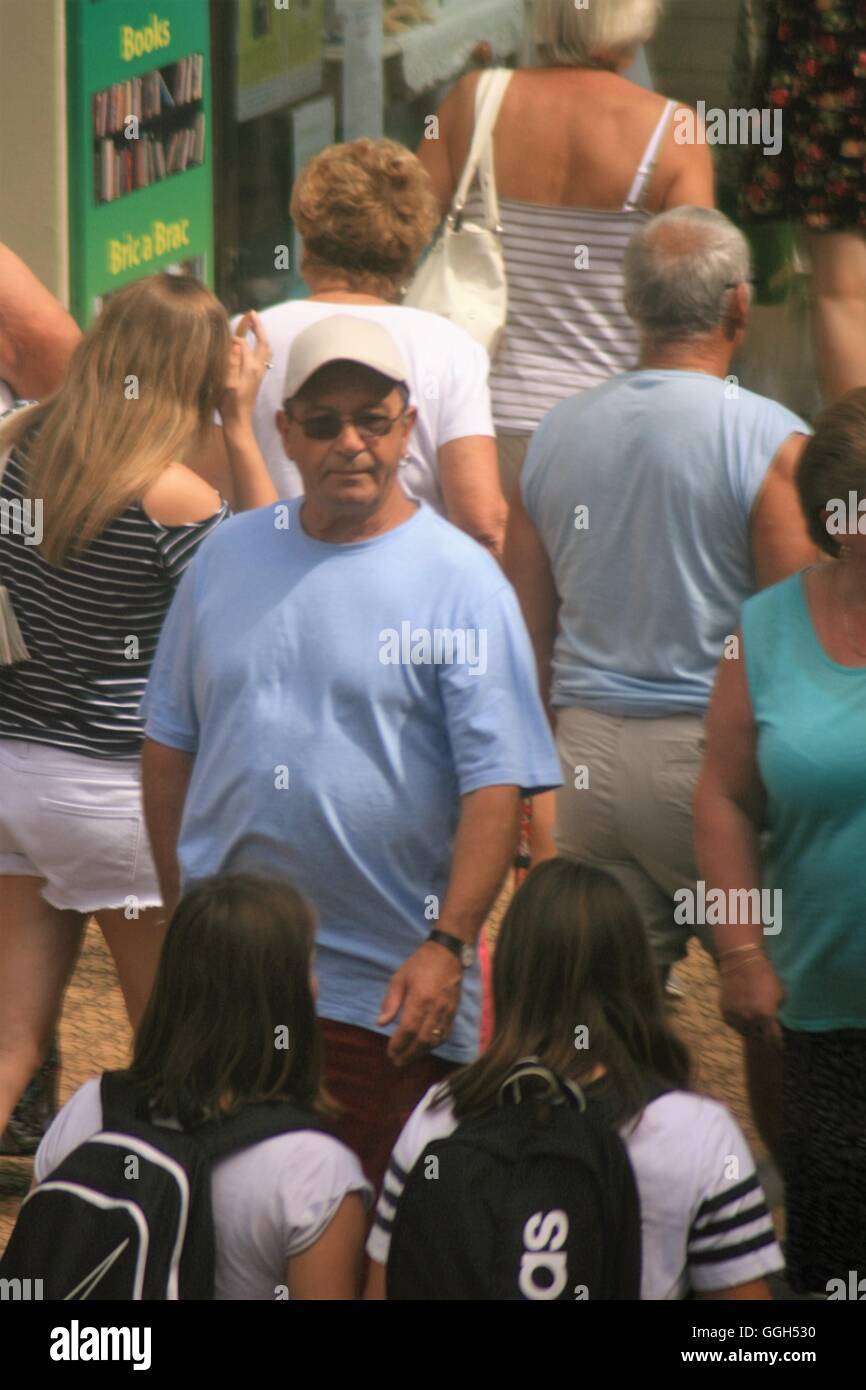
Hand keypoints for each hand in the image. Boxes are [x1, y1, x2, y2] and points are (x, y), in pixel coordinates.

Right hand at [219, 311, 271, 427]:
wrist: (238, 421)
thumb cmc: (229, 404)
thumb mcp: (227, 383)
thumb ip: (232, 362)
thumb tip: (236, 343)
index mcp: (251, 367)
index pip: (243, 344)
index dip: (233, 338)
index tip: (222, 334)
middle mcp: (258, 368)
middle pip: (263, 343)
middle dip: (258, 327)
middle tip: (251, 314)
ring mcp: (259, 373)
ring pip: (265, 350)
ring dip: (260, 336)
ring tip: (254, 325)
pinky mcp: (256, 378)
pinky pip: (263, 357)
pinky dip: (260, 346)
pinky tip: (254, 345)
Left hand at [378, 941, 462, 1067]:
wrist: (447, 953)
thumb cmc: (419, 964)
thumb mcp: (399, 978)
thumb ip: (391, 1002)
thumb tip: (381, 1023)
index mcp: (420, 999)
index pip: (408, 1029)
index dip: (399, 1044)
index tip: (390, 1052)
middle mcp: (435, 1008)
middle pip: (423, 1039)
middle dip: (409, 1054)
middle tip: (397, 1062)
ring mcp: (447, 1011)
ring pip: (435, 1040)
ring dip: (421, 1052)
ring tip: (409, 1058)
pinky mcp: (454, 1012)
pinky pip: (446, 1034)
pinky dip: (435, 1044)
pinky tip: (425, 1048)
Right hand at [719, 954, 783, 1044]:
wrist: (741, 963)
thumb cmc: (765, 976)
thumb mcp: (780, 994)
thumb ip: (778, 1012)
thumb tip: (778, 1023)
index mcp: (766, 1016)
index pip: (773, 1039)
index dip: (777, 1044)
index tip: (780, 1048)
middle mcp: (750, 1020)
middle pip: (758, 1036)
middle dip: (762, 1032)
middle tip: (764, 1025)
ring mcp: (736, 1016)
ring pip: (744, 1030)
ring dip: (749, 1027)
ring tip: (752, 1017)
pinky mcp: (725, 1012)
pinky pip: (734, 1023)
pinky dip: (738, 1020)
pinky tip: (741, 1010)